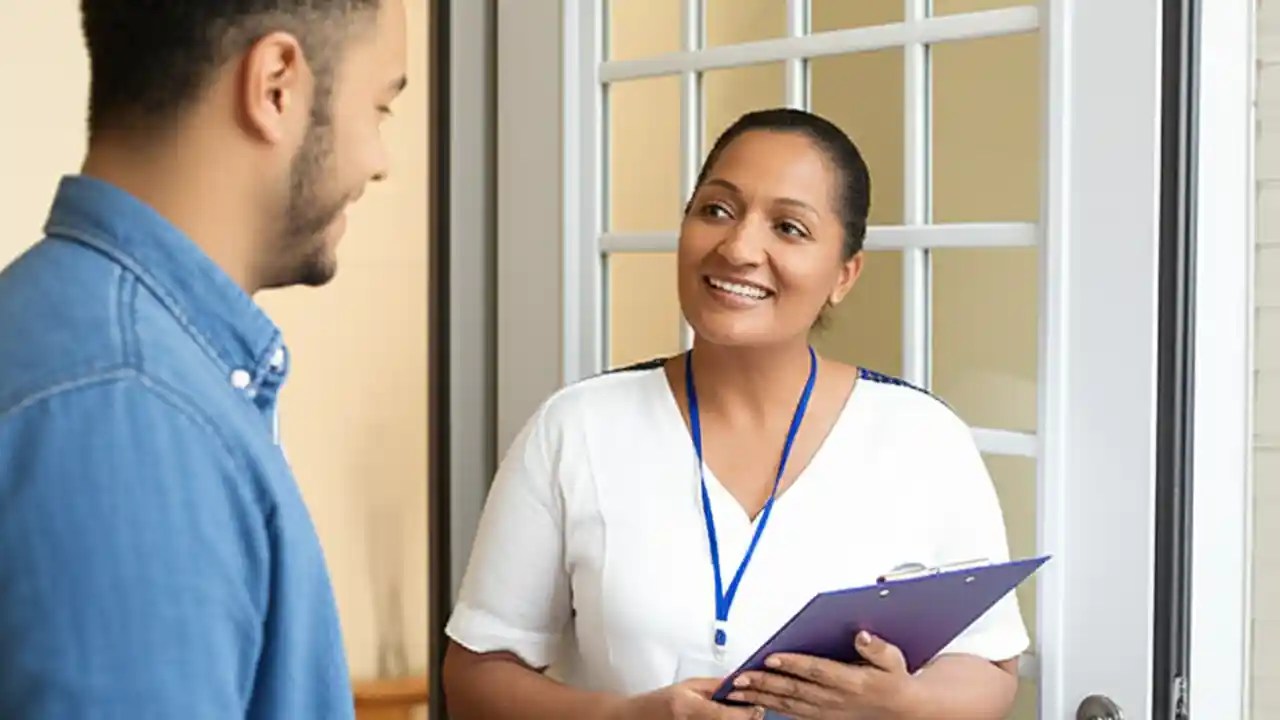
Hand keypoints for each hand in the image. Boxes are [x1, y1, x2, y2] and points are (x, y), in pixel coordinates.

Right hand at [608, 678, 765, 719]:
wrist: (638, 718)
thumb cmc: (662, 701)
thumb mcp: (688, 686)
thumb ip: (714, 686)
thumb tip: (740, 682)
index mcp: (690, 708)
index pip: (726, 715)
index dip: (747, 713)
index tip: (758, 706)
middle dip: (745, 718)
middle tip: (754, 710)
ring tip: (739, 713)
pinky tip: (727, 717)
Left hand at [723, 631, 917, 719]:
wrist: (899, 711)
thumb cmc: (893, 681)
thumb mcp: (895, 661)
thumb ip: (877, 648)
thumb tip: (861, 635)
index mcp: (852, 682)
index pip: (817, 671)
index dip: (794, 664)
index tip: (772, 657)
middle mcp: (835, 699)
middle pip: (795, 689)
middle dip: (765, 682)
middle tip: (742, 676)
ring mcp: (825, 711)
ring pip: (787, 703)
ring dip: (760, 696)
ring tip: (737, 688)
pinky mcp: (819, 716)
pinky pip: (790, 713)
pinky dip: (768, 706)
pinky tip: (751, 700)